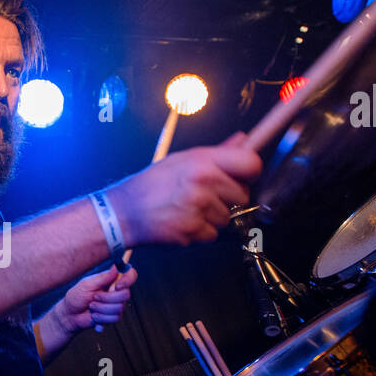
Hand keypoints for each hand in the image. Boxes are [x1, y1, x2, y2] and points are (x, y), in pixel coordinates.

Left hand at [54, 263, 137, 333]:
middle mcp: (116, 291)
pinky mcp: (113, 317)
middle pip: (125, 295)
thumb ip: (103, 278)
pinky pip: (114, 318)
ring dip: (101, 309)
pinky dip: (101, 318)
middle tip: (94, 298)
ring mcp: (116, 304)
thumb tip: (116, 267)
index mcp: (111, 280)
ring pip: (119, 308)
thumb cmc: (76, 297)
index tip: (117, 286)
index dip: (128, 280)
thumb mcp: (87, 285)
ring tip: (91, 307)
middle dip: (107, 298)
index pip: (130, 275)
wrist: (70, 315)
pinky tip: (93, 316)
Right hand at [109, 132, 261, 246]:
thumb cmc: (153, 184)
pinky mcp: (192, 231)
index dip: (250, 171)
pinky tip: (184, 221)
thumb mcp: (183, 160)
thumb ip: (218, 152)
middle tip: (208, 195)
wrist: (124, 211)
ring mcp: (198, 209)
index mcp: (203, 161)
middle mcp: (203, 183)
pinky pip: (212, 235)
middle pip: (243, 196)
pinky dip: (201, 232)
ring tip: (190, 208)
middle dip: (229, 198)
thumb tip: (244, 140)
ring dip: (213, 217)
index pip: (251, 164)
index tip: (244, 176)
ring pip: (227, 218)